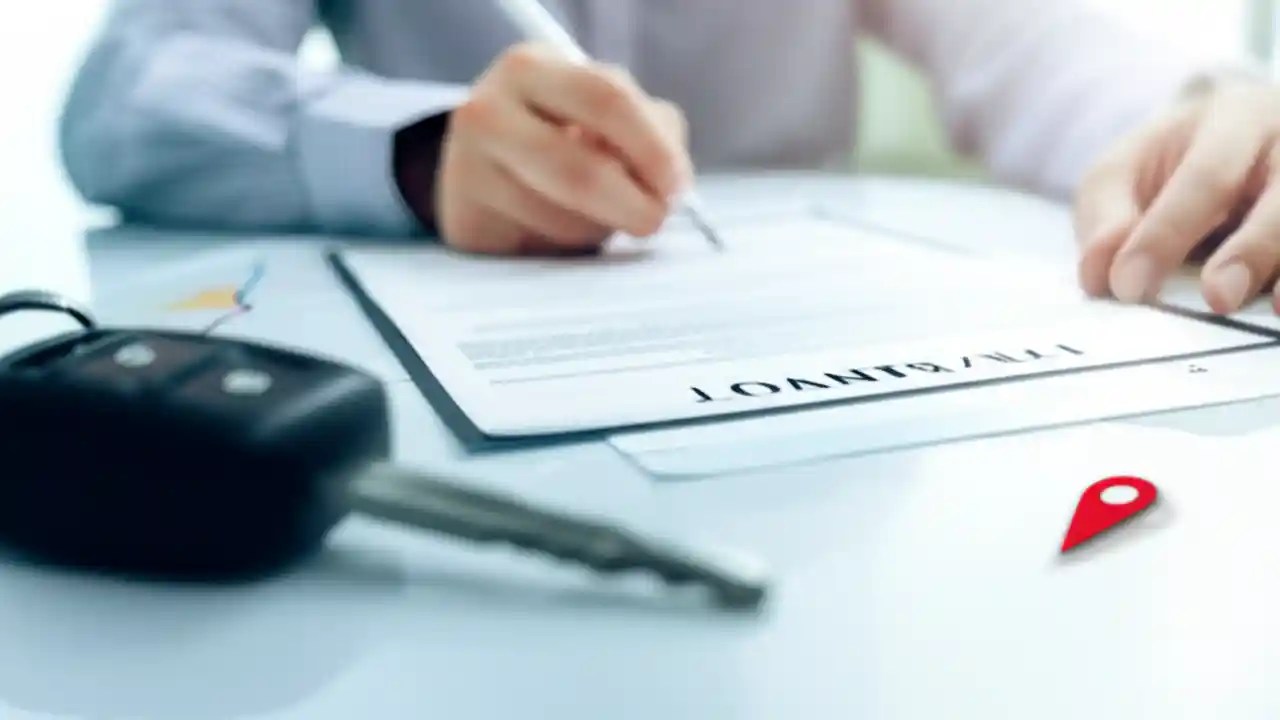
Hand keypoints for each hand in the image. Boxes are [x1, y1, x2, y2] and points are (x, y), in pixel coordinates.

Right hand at [432, 42, 690, 254]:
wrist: (478, 162)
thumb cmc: (561, 132)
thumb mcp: (602, 112)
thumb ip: (650, 130)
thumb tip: (670, 182)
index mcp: (530, 69)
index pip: (606, 99)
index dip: (653, 149)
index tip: (676, 186)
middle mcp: (487, 113)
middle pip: (580, 172)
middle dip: (632, 205)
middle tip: (655, 220)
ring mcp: (467, 172)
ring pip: (563, 221)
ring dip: (599, 230)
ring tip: (592, 215)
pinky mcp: (465, 224)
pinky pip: (539, 252)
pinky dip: (568, 251)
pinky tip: (558, 231)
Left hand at [1075, 78, 1279, 313]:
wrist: (1243, 134)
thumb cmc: (1178, 160)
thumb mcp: (1128, 170)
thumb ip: (1107, 217)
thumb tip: (1099, 274)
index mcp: (1234, 121)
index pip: (1203, 179)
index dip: (1166, 233)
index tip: (1129, 284)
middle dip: (1251, 249)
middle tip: (1218, 296)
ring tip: (1277, 309)